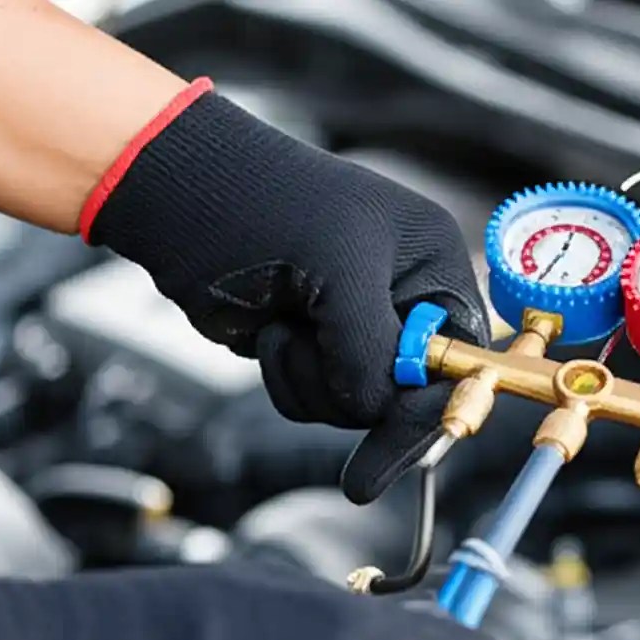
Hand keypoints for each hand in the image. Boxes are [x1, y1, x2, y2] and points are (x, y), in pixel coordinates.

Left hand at [85, 87, 489, 503]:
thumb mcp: (339, 275)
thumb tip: (380, 413)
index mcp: (431, 265)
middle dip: (361, 393)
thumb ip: (374, 353)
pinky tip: (270, 335)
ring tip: (285, 326)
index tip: (402, 437)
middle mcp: (401, 298)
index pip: (461, 354)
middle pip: (410, 392)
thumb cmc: (267, 207)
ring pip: (358, 403)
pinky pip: (316, 400)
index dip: (435, 402)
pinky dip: (290, 381)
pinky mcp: (311, 346)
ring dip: (315, 381)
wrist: (177, 192)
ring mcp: (353, 325)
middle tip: (352, 447)